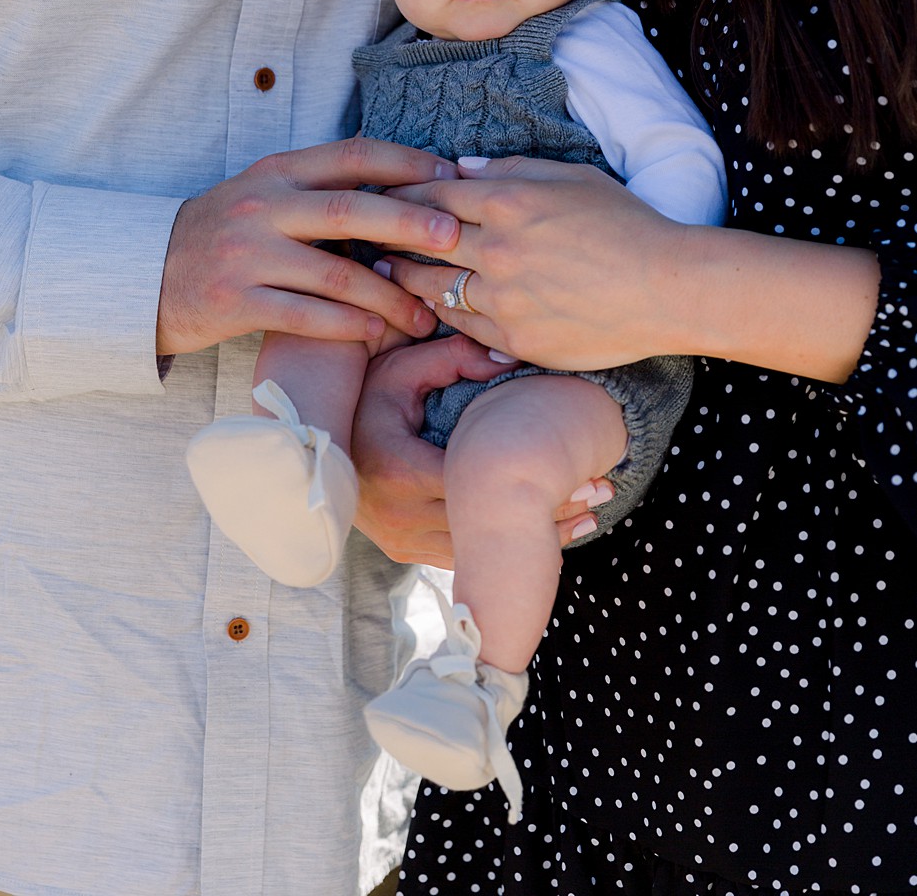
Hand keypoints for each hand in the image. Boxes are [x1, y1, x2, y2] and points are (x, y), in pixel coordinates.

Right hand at [156, 137, 462, 355]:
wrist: (145, 274)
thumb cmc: (223, 232)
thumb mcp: (265, 192)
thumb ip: (320, 184)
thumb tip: (399, 175)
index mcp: (278, 171)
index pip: (354, 156)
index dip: (408, 165)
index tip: (452, 181)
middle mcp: (265, 206)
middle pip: (353, 210)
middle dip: (411, 224)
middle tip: (455, 240)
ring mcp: (248, 255)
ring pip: (336, 274)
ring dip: (389, 296)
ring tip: (424, 314)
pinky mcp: (235, 302)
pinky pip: (305, 316)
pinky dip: (347, 325)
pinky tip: (376, 334)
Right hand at [351, 333, 615, 565]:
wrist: (313, 444)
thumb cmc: (365, 398)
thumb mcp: (404, 369)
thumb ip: (454, 357)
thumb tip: (510, 361)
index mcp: (401, 471)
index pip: (481, 488)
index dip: (539, 488)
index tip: (587, 475)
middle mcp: (400, 518)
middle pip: (489, 529)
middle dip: (549, 517)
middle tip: (602, 495)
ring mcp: (400, 542)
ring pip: (481, 554)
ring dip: (534, 541)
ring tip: (588, 516)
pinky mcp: (404, 552)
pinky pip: (464, 558)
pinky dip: (503, 549)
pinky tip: (545, 534)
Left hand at [383, 157, 880, 383]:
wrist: (667, 288)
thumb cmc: (626, 224)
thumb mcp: (571, 178)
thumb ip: (509, 171)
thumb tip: (458, 167)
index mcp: (509, 201)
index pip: (432, 193)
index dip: (400, 194)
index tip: (379, 196)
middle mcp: (497, 248)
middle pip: (420, 240)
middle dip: (386, 236)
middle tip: (359, 235)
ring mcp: (502, 297)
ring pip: (430, 286)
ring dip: (402, 278)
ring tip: (383, 272)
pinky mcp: (514, 338)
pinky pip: (460, 325)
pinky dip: (439, 314)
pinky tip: (425, 308)